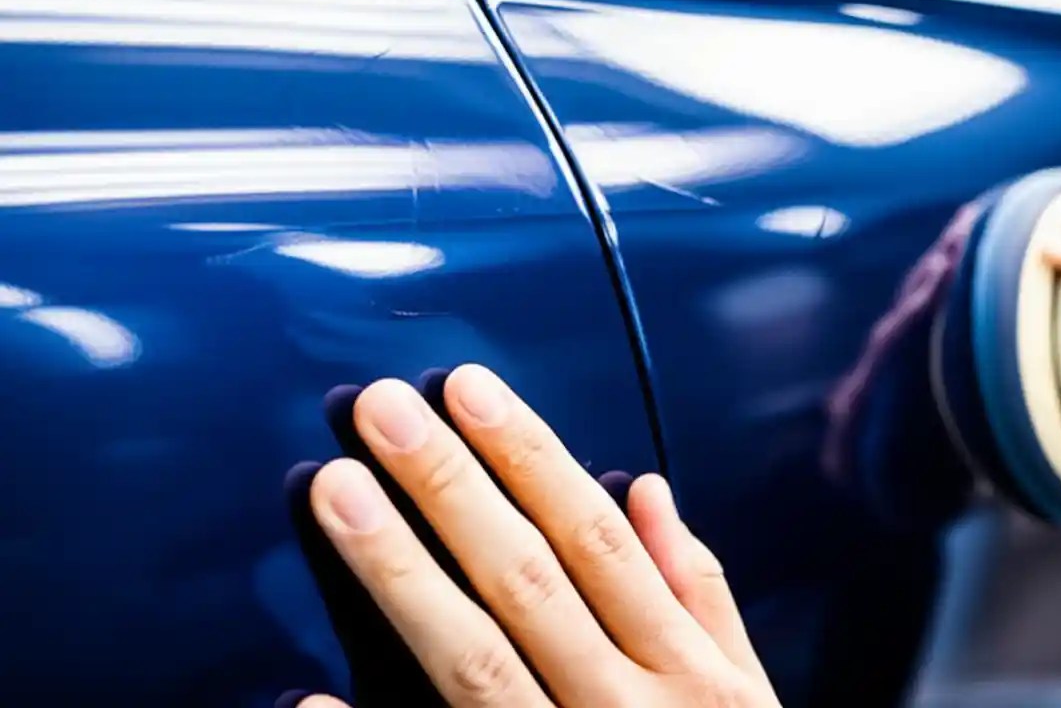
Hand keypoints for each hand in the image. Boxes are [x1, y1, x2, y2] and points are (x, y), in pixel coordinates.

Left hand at [294, 366, 777, 706]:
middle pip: (526, 581)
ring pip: (473, 660)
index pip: (593, 540)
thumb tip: (650, 493)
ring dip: (400, 571)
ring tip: (339, 491)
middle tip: (383, 412)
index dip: (528, 458)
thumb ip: (701, 595)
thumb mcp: (746, 693)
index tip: (469, 390)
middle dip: (451, 488)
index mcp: (686, 674)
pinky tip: (308, 695)